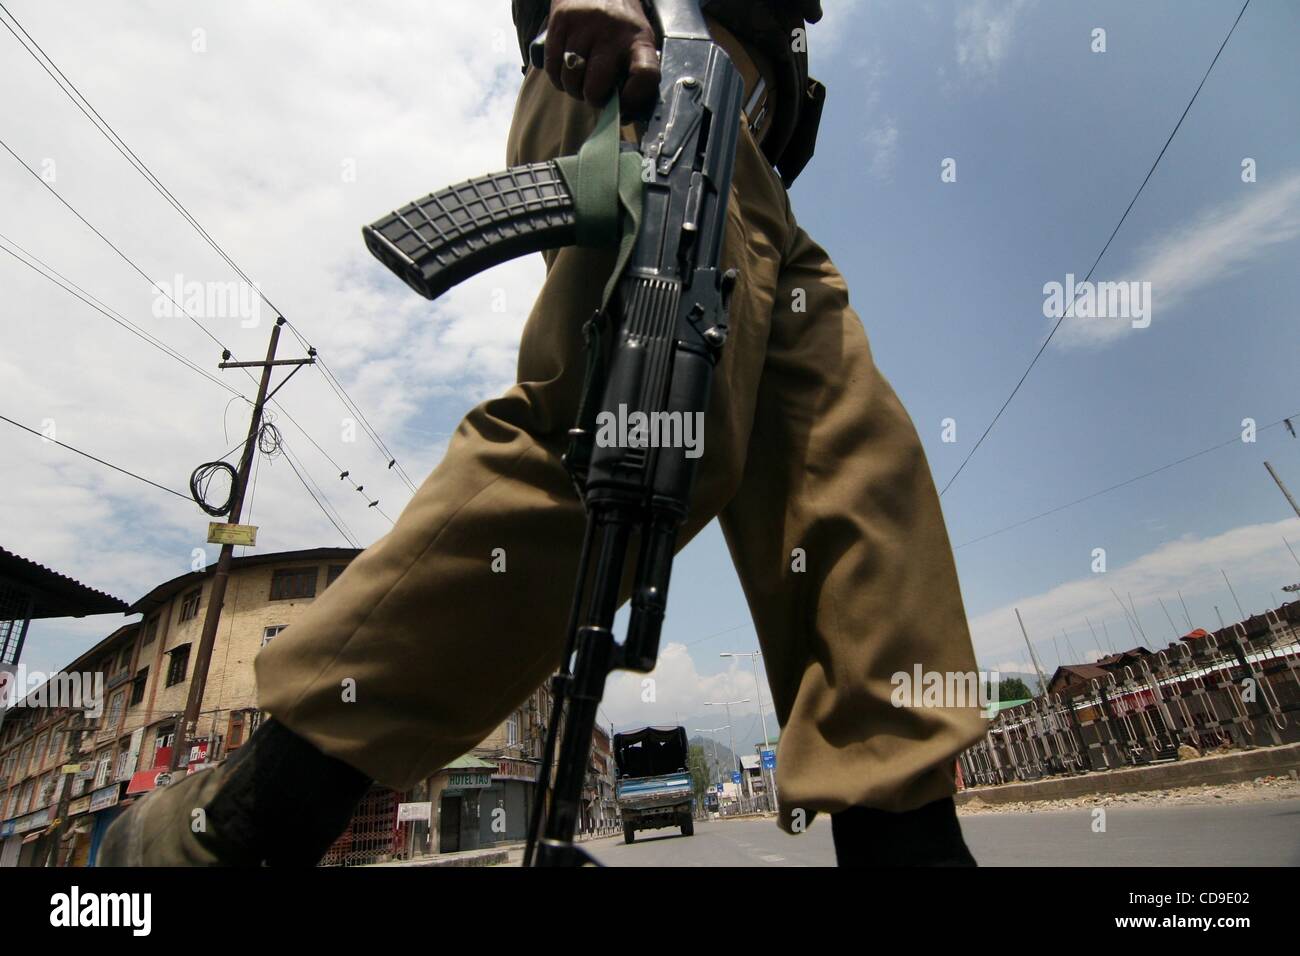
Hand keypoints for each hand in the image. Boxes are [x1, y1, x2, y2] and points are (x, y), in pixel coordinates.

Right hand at [543, 0, 659, 112]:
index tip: (624, 106)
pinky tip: (566, 72)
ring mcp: (584, 26)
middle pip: (596, 87)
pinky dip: (558, 78)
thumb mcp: (636, 40)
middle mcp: (612, 33)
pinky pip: (553, 67)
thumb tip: (623, 114)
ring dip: (573, 89)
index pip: (645, 75)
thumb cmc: (619, 21)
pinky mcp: (561, 21)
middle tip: (595, 94)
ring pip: (571, 80)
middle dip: (593, 99)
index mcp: (639, 40)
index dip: (634, 99)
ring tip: (580, 80)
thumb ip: (633, 72)